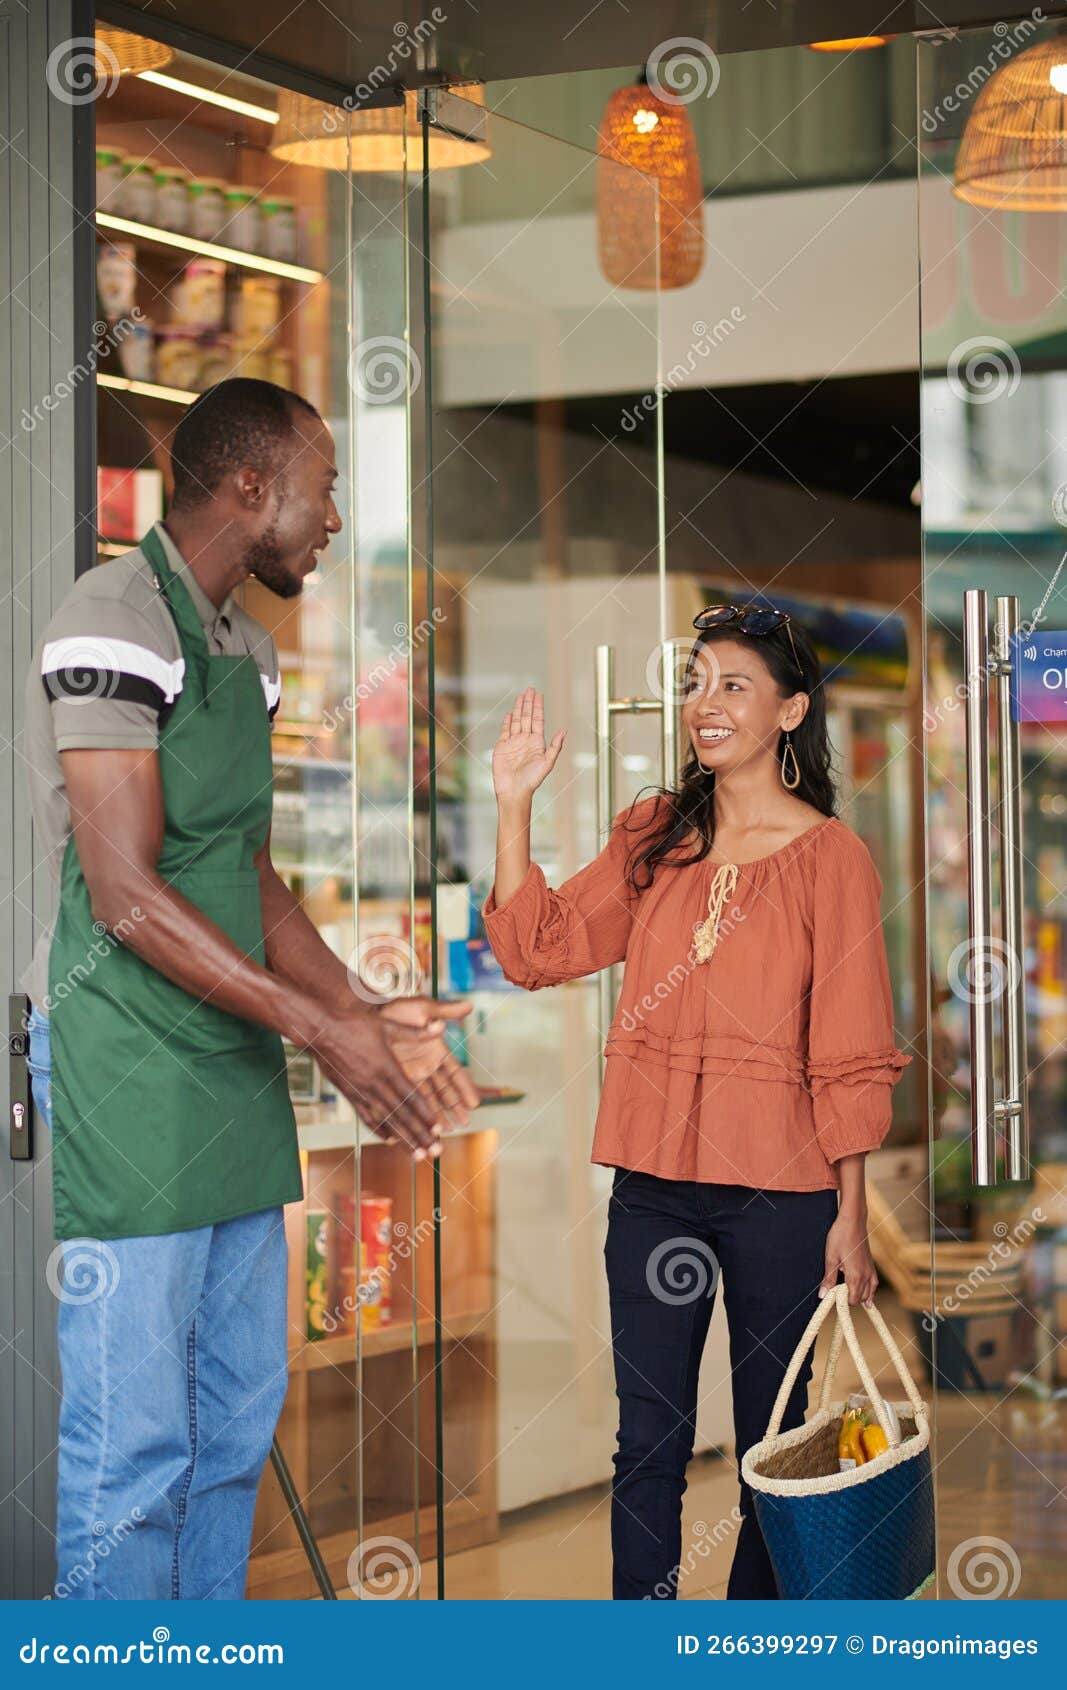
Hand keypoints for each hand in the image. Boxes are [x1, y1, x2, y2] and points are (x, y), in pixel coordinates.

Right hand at [307, 1003, 444, 1159]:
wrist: (320, 1030)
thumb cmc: (354, 1023)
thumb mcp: (387, 1024)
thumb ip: (415, 1032)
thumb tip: (440, 1027)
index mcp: (386, 1067)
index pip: (410, 1096)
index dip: (425, 1114)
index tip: (438, 1130)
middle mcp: (374, 1084)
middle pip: (401, 1115)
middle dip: (419, 1135)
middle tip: (435, 1152)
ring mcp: (361, 1093)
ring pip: (385, 1121)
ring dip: (403, 1140)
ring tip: (418, 1156)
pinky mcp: (350, 1095)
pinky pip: (367, 1118)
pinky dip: (380, 1131)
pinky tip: (391, 1142)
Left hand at [377, 997, 479, 1133]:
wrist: (369, 1013)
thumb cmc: (397, 1008)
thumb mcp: (423, 1008)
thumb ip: (445, 1011)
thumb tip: (469, 1006)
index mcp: (436, 1049)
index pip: (455, 1073)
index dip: (464, 1088)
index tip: (475, 1103)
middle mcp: (426, 1064)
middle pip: (444, 1090)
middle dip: (454, 1108)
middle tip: (465, 1123)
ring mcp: (412, 1073)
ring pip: (427, 1099)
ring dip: (437, 1115)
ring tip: (446, 1132)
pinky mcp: (396, 1079)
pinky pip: (408, 1099)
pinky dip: (415, 1112)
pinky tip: (421, 1125)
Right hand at [492, 688, 564, 804]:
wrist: (514, 791)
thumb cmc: (532, 780)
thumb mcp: (547, 763)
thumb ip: (555, 746)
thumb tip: (564, 731)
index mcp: (537, 742)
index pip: (537, 720)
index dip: (538, 706)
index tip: (538, 694)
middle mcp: (526, 740)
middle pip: (527, 717)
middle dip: (528, 703)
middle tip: (530, 689)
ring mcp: (513, 743)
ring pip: (517, 721)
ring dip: (519, 708)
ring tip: (520, 696)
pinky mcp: (502, 748)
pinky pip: (505, 731)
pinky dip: (507, 722)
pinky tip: (510, 713)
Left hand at [819, 1210, 877, 1307]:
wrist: (853, 1220)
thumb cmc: (840, 1236)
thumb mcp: (830, 1258)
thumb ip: (828, 1279)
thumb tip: (823, 1296)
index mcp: (855, 1276)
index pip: (852, 1300)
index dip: (842, 1301)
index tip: (832, 1296)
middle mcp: (866, 1276)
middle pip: (859, 1299)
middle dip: (849, 1298)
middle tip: (836, 1291)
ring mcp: (870, 1271)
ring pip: (868, 1293)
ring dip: (858, 1295)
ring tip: (846, 1293)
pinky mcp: (872, 1266)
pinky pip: (873, 1285)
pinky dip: (869, 1292)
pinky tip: (866, 1297)